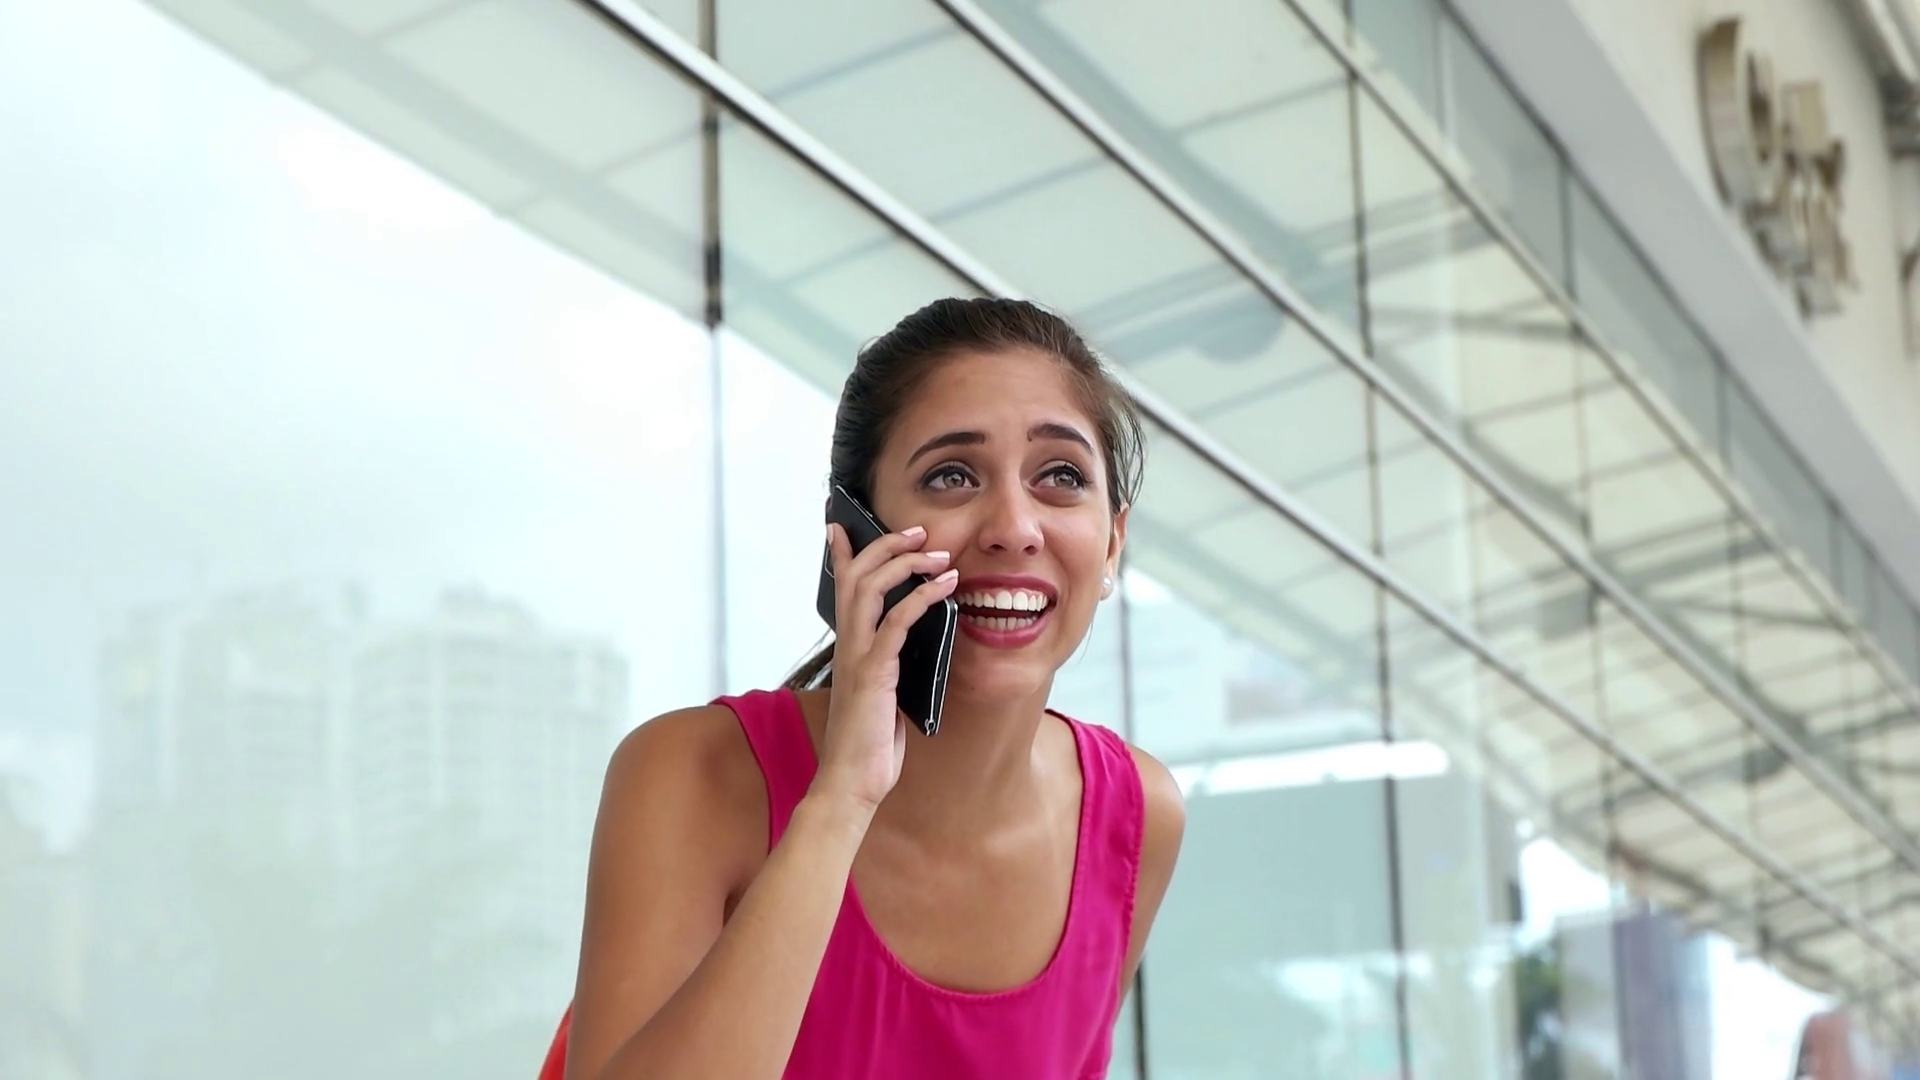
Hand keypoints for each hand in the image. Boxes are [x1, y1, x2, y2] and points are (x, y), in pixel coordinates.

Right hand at [811, 522, 956, 812]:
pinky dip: (922, 597)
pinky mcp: (874, 673)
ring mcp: (858, 657)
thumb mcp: (881, 694)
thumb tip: (915, 644)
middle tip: (917, 530)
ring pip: (871, 589)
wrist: (852, 781)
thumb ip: (889, 665)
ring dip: (904, 562)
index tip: (840, 526)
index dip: (841, 554)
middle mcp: (848, 645)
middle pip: (856, 576)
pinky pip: (897, 622)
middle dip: (885, 545)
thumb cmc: (869, 743)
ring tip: (936, 551)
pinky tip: (944, 586)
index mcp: (849, 647)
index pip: (841, 589)